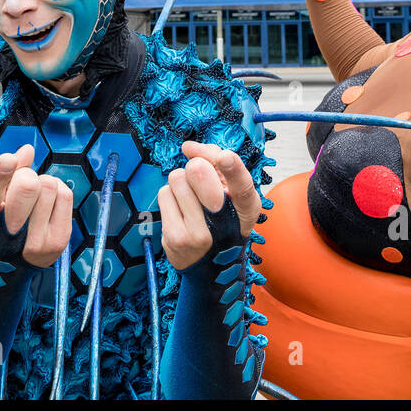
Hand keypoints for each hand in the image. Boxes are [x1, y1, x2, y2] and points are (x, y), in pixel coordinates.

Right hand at [0, 144, 72, 267]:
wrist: (14, 261)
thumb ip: (2, 173)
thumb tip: (27, 150)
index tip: (9, 159)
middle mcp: (7, 239)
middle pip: (27, 186)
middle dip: (26, 176)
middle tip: (21, 185)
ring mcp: (36, 243)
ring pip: (48, 185)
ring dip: (41, 182)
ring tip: (33, 197)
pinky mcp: (60, 240)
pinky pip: (65, 194)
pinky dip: (57, 189)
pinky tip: (46, 202)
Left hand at [158, 141, 260, 270]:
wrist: (207, 263)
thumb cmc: (220, 217)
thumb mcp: (230, 190)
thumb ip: (216, 161)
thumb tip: (188, 147)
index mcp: (246, 208)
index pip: (242, 187)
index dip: (233, 169)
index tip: (225, 157)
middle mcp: (226, 223)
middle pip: (198, 172)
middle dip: (196, 167)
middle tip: (199, 178)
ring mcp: (199, 234)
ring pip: (178, 177)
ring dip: (182, 182)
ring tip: (191, 198)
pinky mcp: (175, 238)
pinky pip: (164, 193)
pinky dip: (170, 196)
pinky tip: (180, 210)